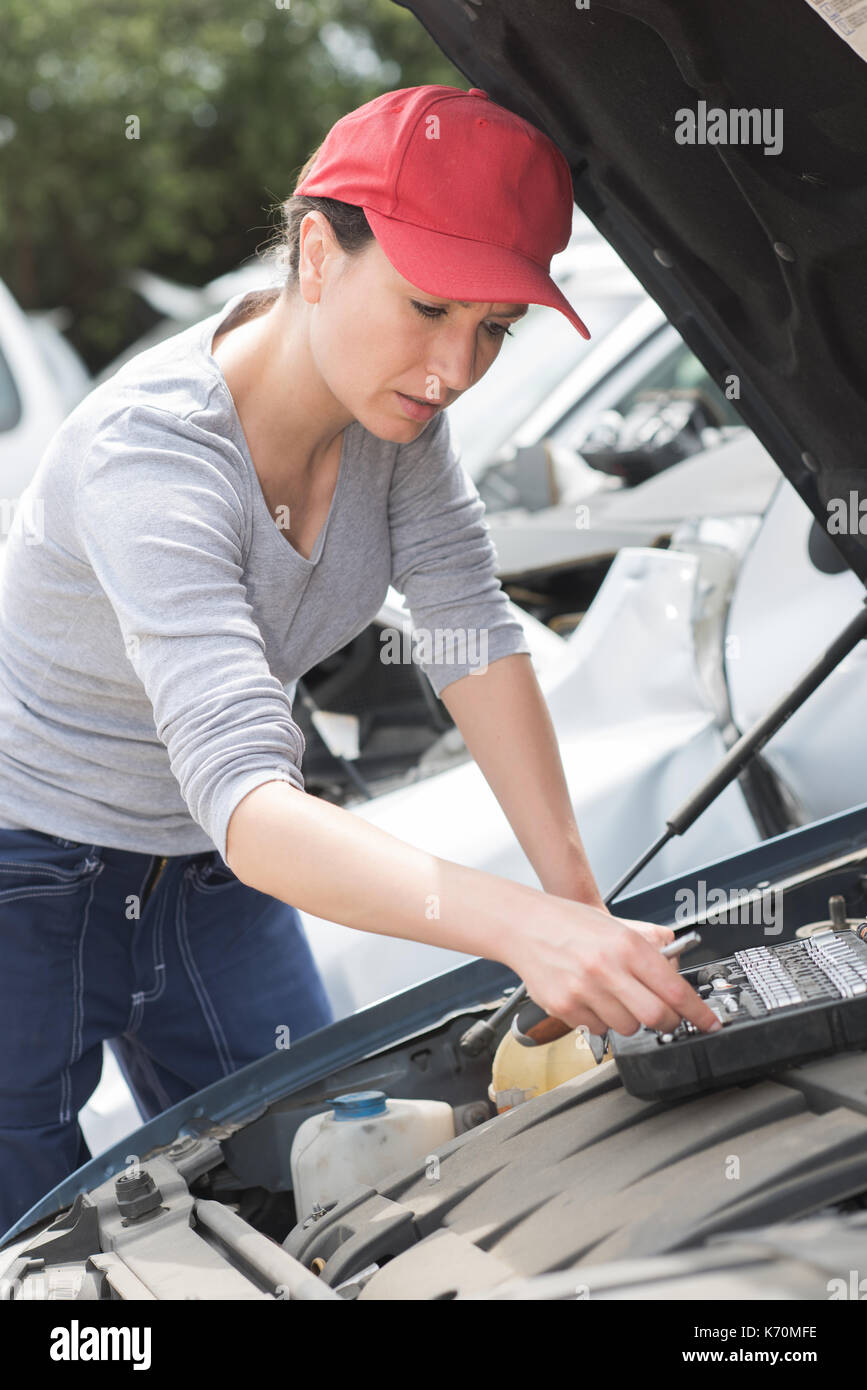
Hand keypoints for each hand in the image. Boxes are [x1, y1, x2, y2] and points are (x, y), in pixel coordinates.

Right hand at [505, 896, 719, 1037]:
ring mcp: (585, 990)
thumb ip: (650, 944)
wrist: (524, 925)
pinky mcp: (565, 1007)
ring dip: (630, 1019)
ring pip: (628, 1027)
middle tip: (665, 1016)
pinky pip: (598, 1029)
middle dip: (667, 1021)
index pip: (674, 988)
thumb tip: (677, 967)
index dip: (697, 1011)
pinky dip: (600, 1020)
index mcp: (626, 945)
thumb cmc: (570, 924)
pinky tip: (590, 998)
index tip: (709, 1022)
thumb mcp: (617, 924)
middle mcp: (607, 968)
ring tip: (614, 997)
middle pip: (657, 1016)